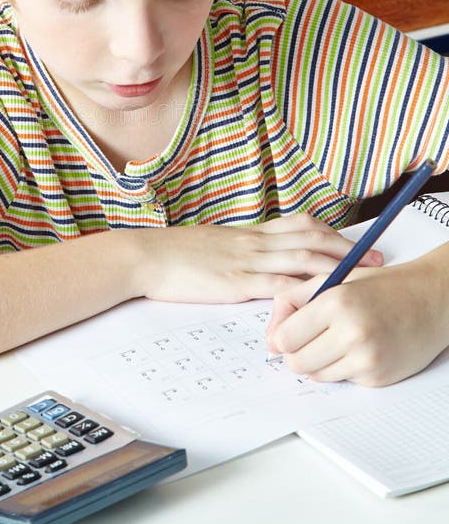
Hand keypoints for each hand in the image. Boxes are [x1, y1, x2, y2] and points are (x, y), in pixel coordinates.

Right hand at [136, 213, 382, 303]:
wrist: (147, 256)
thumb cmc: (175, 254)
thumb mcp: (214, 246)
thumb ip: (239, 252)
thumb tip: (259, 261)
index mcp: (249, 233)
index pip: (299, 226)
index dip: (330, 233)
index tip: (354, 242)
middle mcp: (254, 243)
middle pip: (310, 239)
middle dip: (347, 249)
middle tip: (375, 259)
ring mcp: (247, 262)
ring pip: (301, 258)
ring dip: (336, 266)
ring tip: (362, 276)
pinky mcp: (236, 282)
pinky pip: (277, 284)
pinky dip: (303, 289)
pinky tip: (321, 297)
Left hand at [266, 252, 448, 385]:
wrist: (431, 300)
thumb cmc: (382, 286)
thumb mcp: (334, 278)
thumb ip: (294, 299)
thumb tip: (271, 337)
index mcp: (336, 302)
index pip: (284, 337)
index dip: (281, 336)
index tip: (287, 331)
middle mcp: (351, 332)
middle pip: (297, 362)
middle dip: (297, 351)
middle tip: (310, 337)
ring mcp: (366, 359)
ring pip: (316, 375)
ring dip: (319, 361)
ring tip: (337, 339)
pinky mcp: (378, 377)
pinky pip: (341, 380)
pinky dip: (343, 367)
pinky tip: (358, 347)